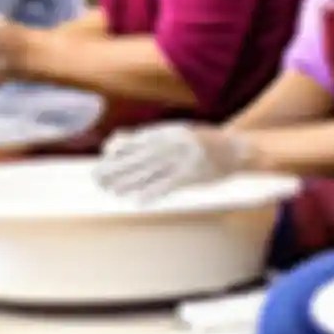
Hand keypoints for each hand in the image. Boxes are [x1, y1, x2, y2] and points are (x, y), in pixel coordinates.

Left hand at [94, 124, 253, 201]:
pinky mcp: (192, 175)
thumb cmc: (199, 141)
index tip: (103, 159)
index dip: (116, 152)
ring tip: (111, 190)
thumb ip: (146, 137)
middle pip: (138, 158)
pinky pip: (168, 185)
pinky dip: (153, 193)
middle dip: (116, 169)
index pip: (135, 141)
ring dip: (128, 183)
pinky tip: (139, 201)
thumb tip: (115, 143)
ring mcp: (182, 159)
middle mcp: (171, 144)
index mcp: (165, 132)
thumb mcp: (172, 132)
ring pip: (149, 173)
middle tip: (98, 178)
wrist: (234, 148)